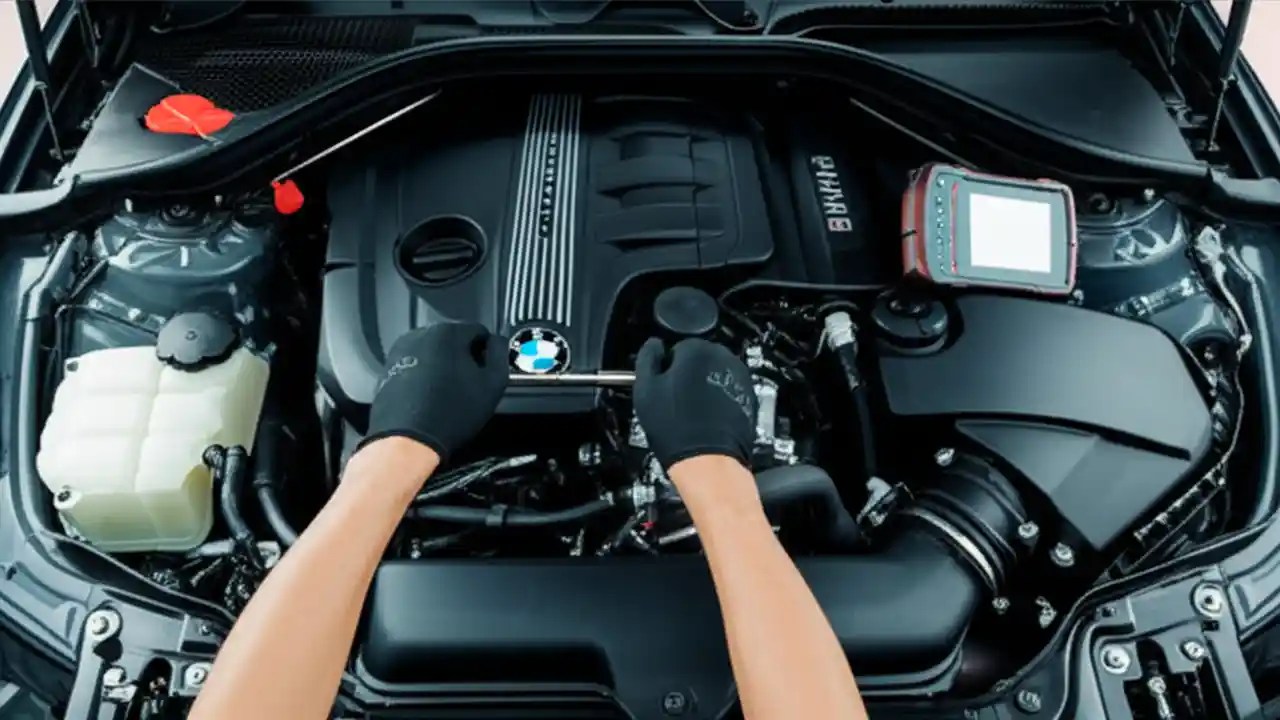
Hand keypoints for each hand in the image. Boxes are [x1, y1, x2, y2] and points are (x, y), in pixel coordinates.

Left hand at [361, 322, 507, 462]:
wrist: (407, 440)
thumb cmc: (452, 413)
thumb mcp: (492, 384)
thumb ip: (499, 353)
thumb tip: (496, 341)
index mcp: (448, 332)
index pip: (479, 331)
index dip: (486, 352)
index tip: (485, 373)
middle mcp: (421, 334)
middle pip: (454, 339)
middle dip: (463, 358)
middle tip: (468, 386)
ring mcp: (400, 349)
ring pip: (434, 352)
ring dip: (443, 366)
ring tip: (447, 394)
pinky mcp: (387, 366)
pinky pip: (416, 364)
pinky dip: (425, 376)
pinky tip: (428, 397)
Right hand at [633, 337, 756, 468]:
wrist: (708, 461)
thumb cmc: (676, 428)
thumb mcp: (646, 389)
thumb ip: (648, 358)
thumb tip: (653, 346)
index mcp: (697, 350)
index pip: (677, 349)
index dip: (667, 370)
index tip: (664, 388)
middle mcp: (723, 358)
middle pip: (698, 360)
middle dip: (687, 377)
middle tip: (676, 403)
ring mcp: (740, 378)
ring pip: (715, 376)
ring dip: (704, 389)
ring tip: (692, 414)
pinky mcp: (750, 398)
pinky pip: (728, 393)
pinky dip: (719, 402)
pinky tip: (708, 420)